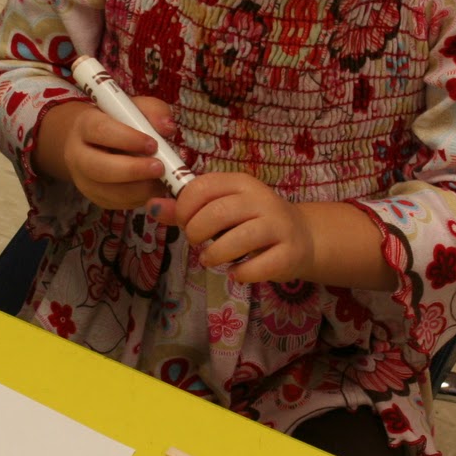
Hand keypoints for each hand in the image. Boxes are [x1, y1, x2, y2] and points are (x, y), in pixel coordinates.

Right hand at [40, 97, 178, 210]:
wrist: (92, 142)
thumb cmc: (118, 122)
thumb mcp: (133, 109)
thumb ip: (152, 111)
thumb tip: (168, 128)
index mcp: (85, 125)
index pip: (102, 131)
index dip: (128, 139)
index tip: (153, 144)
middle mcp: (78, 155)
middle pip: (100, 168)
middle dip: (133, 170)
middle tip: (160, 168)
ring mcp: (84, 181)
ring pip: (110, 192)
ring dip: (141, 189)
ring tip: (163, 181)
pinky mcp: (96, 198)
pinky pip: (119, 204)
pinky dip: (141, 198)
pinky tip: (155, 188)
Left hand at [160, 172, 313, 284]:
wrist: (302, 237)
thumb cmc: (252, 222)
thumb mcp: (222, 209)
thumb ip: (187, 209)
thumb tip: (153, 206)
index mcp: (241, 183)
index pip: (202, 187)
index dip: (184, 208)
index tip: (183, 222)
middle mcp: (261, 200)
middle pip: (217, 213)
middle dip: (196, 233)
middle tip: (196, 242)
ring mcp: (278, 226)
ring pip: (238, 240)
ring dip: (215, 255)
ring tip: (211, 259)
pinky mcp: (289, 253)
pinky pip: (257, 267)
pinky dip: (241, 273)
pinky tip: (237, 272)